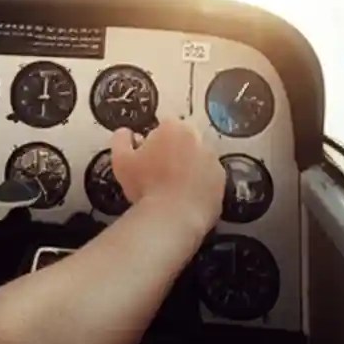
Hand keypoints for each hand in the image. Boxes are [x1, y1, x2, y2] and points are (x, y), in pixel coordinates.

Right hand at [111, 119, 223, 235]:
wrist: (173, 217)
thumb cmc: (144, 185)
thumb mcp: (121, 161)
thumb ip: (121, 140)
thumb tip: (127, 132)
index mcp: (174, 127)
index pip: (165, 126)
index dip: (156, 141)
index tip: (148, 158)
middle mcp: (198, 137)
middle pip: (185, 140)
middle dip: (176, 151)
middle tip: (161, 173)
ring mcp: (214, 159)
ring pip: (199, 158)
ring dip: (190, 166)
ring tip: (174, 188)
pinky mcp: (222, 180)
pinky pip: (209, 178)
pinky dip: (201, 184)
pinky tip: (188, 198)